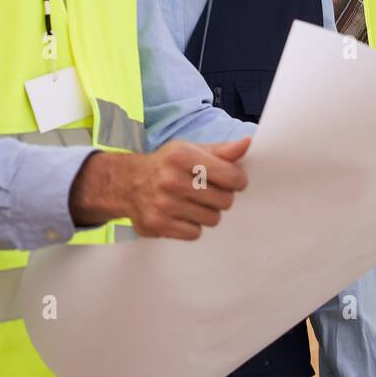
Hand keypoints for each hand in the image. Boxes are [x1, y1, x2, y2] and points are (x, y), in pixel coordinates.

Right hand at [69, 136, 250, 240]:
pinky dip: (192, 225)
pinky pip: (195, 233)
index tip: (231, 180)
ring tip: (193, 202)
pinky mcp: (159, 225)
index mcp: (183, 156)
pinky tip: (181, 214)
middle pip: (225, 201)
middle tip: (208, 191)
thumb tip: (247, 144)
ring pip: (212, 219)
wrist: (128, 183)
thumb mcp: (190, 150)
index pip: (232, 176)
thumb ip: (221, 151)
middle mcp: (172, 179)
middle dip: (221, 197)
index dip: (237, 180)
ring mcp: (164, 204)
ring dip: (208, 212)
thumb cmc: (167, 165)